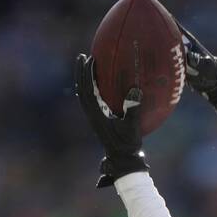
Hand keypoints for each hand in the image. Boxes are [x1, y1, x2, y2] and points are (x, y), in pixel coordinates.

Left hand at [74, 54, 148, 185]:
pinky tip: (97, 82)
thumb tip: (134, 90)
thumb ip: (132, 109)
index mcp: (97, 115)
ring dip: (84, 79)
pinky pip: (91, 100)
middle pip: (82, 90)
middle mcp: (92, 115)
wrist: (122, 160)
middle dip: (81, 73)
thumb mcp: (131, 127)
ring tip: (86, 65)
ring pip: (84, 95)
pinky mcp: (98, 120)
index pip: (88, 91)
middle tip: (82, 56)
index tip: (90, 60)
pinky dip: (91, 88)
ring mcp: (94, 117)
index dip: (88, 75)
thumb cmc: (127, 145)